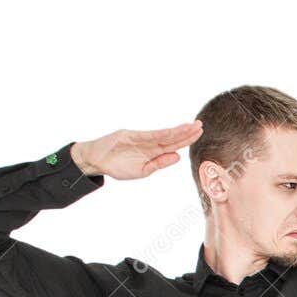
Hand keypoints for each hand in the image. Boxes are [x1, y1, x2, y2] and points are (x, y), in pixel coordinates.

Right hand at [69, 121, 204, 179]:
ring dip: (176, 131)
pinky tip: (171, 133)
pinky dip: (159, 135)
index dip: (186, 140)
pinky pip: (147, 136)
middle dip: (186, 132)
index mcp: (153, 152)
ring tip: (191, 127)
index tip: (198, 134)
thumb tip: (177, 157)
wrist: (96, 161)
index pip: (173, 144)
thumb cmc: (118, 166)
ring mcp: (139, 138)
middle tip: (200, 125)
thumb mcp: (143, 171)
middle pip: (171, 137)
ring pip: (162, 135)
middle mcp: (148, 143)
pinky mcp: (128, 135)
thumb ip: (159, 163)